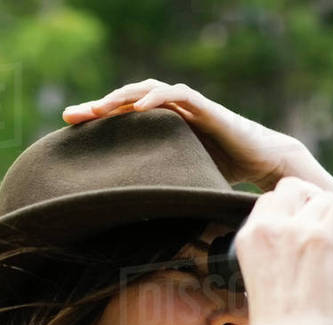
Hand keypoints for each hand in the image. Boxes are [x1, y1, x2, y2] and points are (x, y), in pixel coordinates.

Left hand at [62, 79, 305, 189]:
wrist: (264, 163)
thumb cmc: (225, 175)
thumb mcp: (182, 183)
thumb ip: (159, 190)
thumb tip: (130, 224)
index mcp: (161, 127)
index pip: (122, 118)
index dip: (96, 122)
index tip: (68, 131)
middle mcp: (170, 112)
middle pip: (126, 101)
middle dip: (97, 107)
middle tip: (70, 117)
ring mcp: (187, 106)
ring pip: (146, 91)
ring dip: (120, 98)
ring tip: (98, 109)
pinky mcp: (205, 107)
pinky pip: (176, 95)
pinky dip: (155, 98)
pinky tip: (136, 109)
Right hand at [233, 176, 332, 324]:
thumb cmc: (279, 323)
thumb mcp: (257, 279)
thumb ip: (268, 257)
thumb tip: (291, 251)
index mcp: (250, 237)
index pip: (270, 200)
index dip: (291, 205)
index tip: (305, 217)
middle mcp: (271, 228)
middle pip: (296, 189)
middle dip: (312, 199)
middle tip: (327, 218)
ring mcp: (299, 231)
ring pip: (324, 199)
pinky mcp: (327, 239)